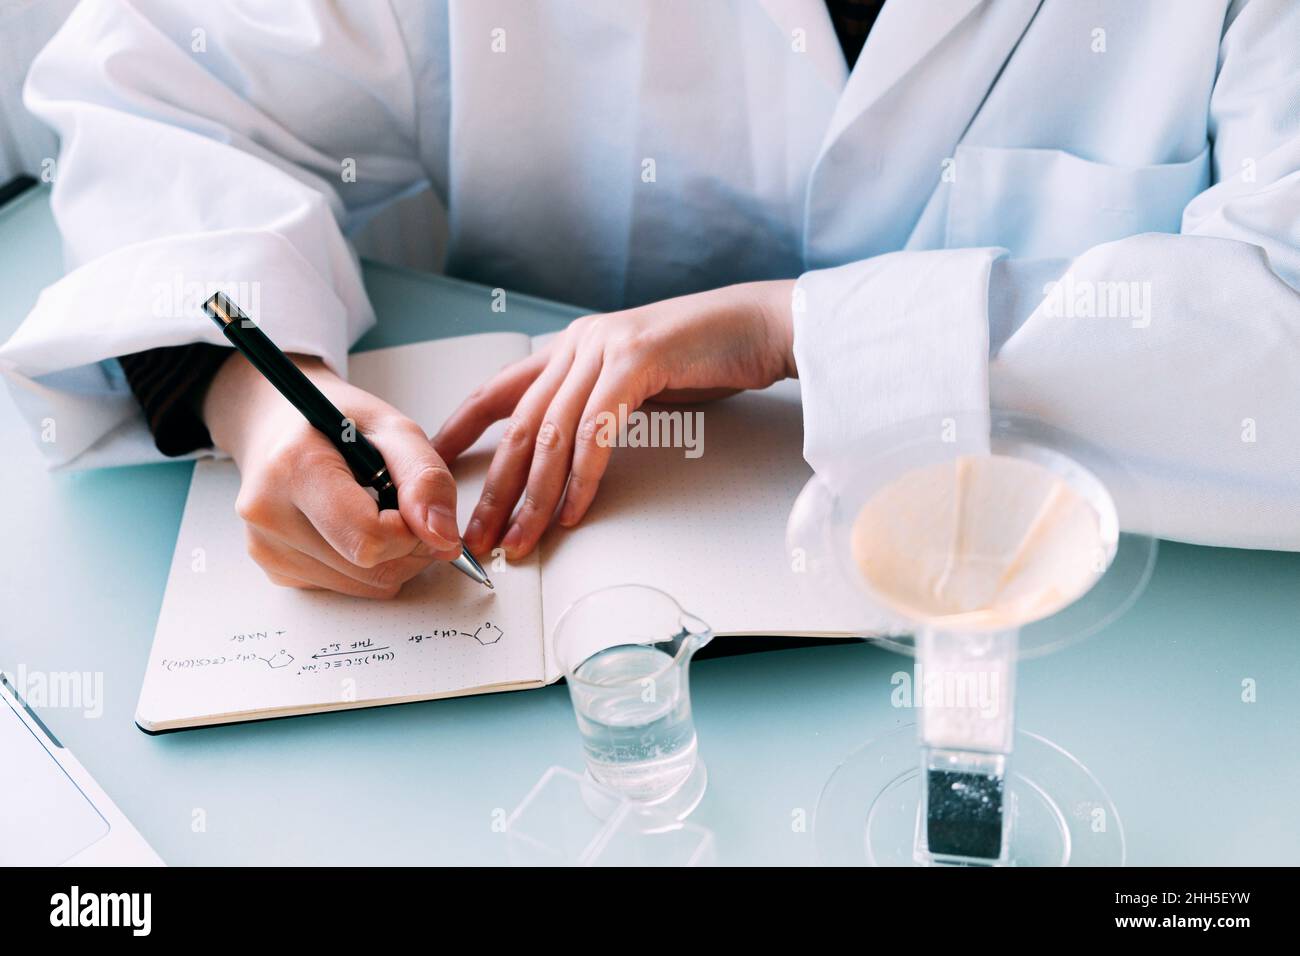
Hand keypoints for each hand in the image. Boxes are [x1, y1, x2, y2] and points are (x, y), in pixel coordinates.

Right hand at [203, 353, 462, 597]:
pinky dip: (367, 566)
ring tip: (374, 510)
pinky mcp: (275, 571)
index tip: (410, 500)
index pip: (369, 538)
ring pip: (366, 586)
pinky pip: (349, 589)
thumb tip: (444, 539)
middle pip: (370, 568)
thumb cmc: (340, 422)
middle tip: (399, 503)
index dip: (410, 528)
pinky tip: (352, 527)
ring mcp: (266, 548)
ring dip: (391, 557)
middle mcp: (269, 514)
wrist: (283, 427)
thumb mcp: (395, 429)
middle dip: (406, 544)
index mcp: (295, 467)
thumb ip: (427, 478)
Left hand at [434, 279, 796, 559]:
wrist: (761, 325)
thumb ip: (597, 405)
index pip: (499, 391)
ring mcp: (603, 350)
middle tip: (476, 535)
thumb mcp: (636, 381)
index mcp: (571, 347)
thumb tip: (570, 454)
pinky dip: (582, 478)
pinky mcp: (634, 363)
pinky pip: (596, 432)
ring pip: (551, 435)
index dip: (461, 429)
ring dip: (532, 497)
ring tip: (519, 539)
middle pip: (518, 426)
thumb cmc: (707, 357)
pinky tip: (573, 512)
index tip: (433, 467)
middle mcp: (577, 344)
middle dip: (493, 488)